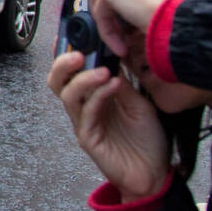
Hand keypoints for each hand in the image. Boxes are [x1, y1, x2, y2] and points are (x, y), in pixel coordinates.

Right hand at [48, 51, 170, 201]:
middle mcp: (84, 108)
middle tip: (79, 53)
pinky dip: (98, 95)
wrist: (154, 175)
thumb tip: (111, 60)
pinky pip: (87, 112)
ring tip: (103, 70)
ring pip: (67, 95)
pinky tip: (113, 85)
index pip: (71, 72)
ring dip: (83, 78)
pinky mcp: (89, 138)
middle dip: (63, 64)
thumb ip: (122, 85)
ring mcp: (84, 123)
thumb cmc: (147, 140)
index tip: (77, 35)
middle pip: (57, 82)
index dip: (68, 54)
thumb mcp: (140, 104)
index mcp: (93, 97)